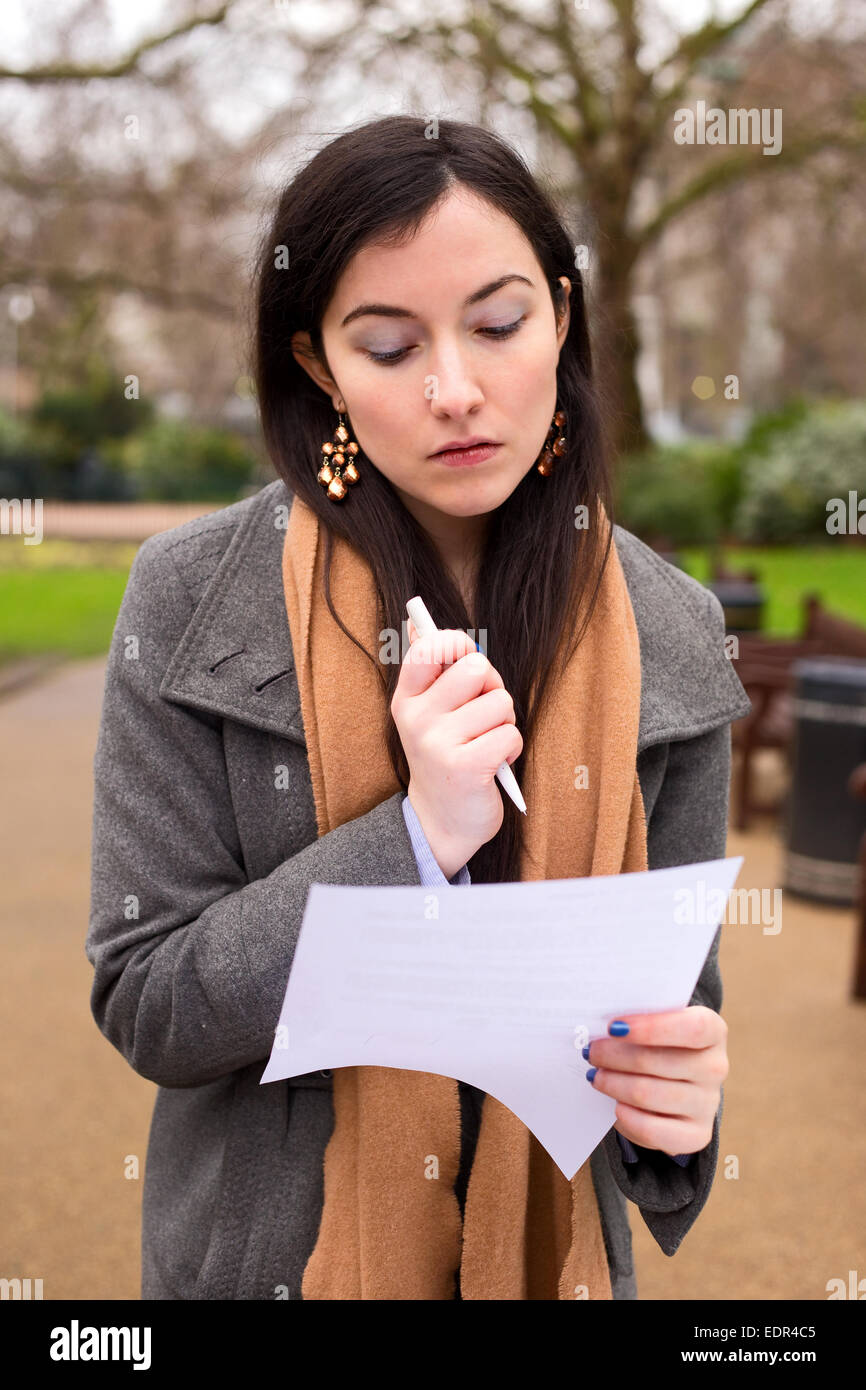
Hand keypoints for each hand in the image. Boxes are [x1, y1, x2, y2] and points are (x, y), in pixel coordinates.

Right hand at [390, 619, 522, 876]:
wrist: (443, 820)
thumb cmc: (446, 755)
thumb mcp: (430, 713)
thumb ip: (432, 672)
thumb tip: (417, 624)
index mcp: (407, 700)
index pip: (429, 648)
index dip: (458, 644)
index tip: (467, 659)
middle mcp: (417, 719)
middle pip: (476, 668)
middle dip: (492, 687)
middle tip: (483, 712)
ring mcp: (439, 744)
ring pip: (500, 702)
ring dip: (504, 722)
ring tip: (487, 742)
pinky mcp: (467, 768)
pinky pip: (510, 734)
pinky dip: (512, 748)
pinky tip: (495, 762)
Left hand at [585, 1006, 727, 1157]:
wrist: (676, 1081)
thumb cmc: (658, 1043)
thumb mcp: (655, 1023)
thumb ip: (637, 1021)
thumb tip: (605, 1029)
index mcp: (713, 1031)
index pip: (692, 1028)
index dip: (651, 1027)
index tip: (614, 1027)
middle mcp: (715, 1068)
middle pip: (657, 1062)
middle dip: (614, 1056)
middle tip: (590, 1052)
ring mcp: (708, 1104)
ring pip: (648, 1094)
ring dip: (613, 1084)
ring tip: (595, 1076)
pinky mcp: (696, 1135)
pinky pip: (652, 1130)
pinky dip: (626, 1118)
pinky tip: (614, 1106)